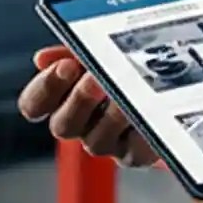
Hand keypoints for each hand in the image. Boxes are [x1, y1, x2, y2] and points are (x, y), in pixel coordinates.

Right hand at [17, 46, 158, 166]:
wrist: (167, 82)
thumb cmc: (127, 61)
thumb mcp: (102, 47)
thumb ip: (74, 50)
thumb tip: (43, 58)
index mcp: (63, 98)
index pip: (34, 104)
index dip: (46, 88)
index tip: (66, 66)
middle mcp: (80, 125)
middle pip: (62, 126)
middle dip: (79, 99)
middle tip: (96, 78)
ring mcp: (107, 142)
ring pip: (96, 141)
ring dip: (112, 116)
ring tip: (129, 94)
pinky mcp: (135, 155)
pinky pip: (134, 151)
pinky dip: (142, 131)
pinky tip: (150, 113)